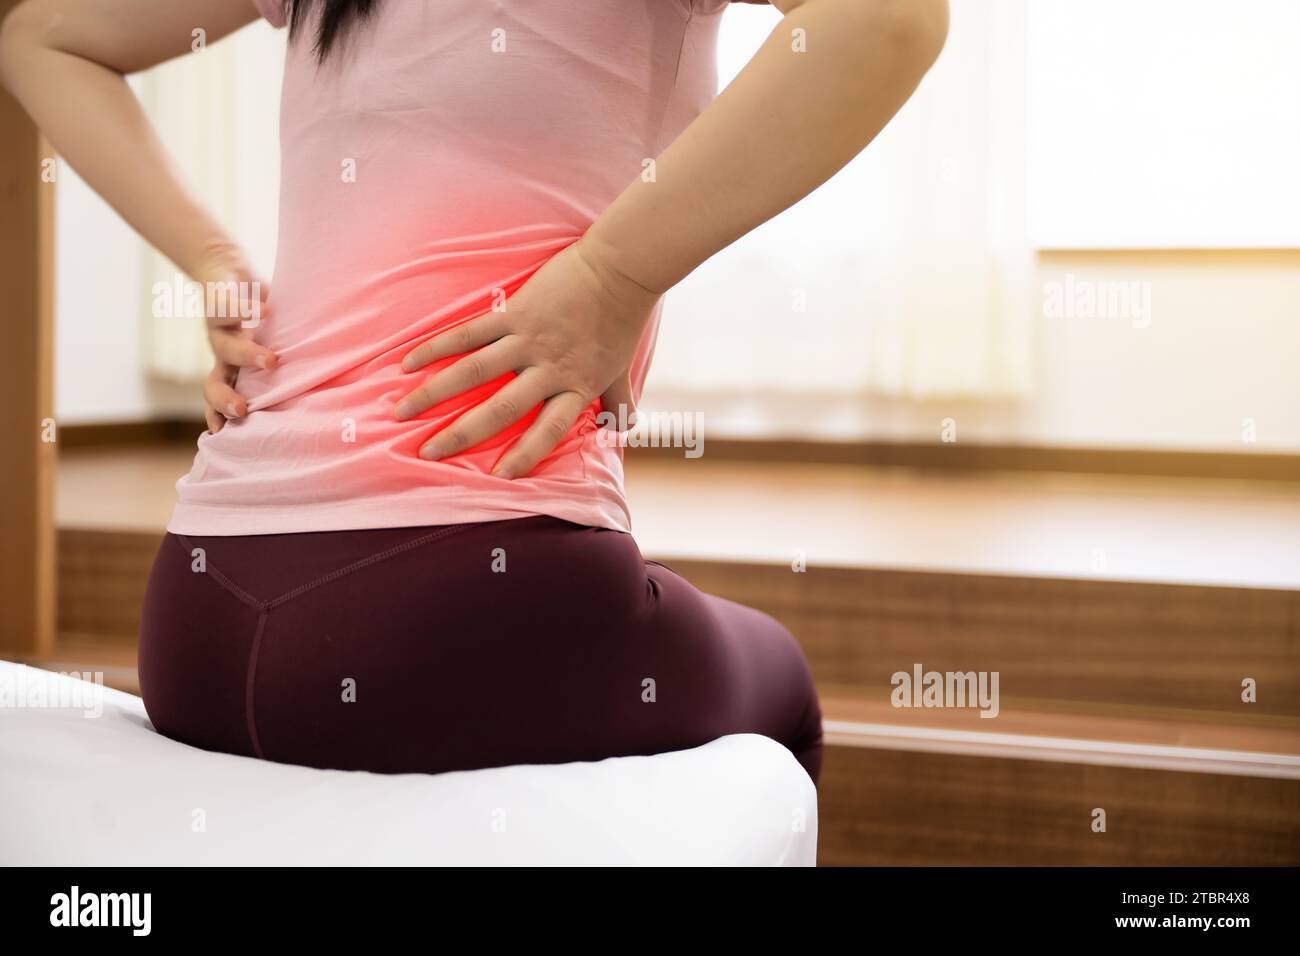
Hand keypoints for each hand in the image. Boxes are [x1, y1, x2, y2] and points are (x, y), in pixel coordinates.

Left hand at [193, 248, 277, 434]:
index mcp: (234, 371)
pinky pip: (229, 308)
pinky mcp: (221, 301)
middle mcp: (224, 355)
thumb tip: (333, 397)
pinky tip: (265, 311)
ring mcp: (220, 329)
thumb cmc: (263, 317)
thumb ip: (292, 369)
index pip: (221, 401)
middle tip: (242, 409)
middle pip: (214, 383)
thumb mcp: (276, 346)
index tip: (224, 434)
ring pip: (224, 349)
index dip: (219, 417)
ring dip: (247, 356)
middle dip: (225, 399)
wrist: (225, 270)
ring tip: (272, 360)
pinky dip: (246, 310)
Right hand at [395, 238, 660, 477]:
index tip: (497, 478)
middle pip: (500, 409)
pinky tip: (408, 362)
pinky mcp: (514, 312)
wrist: (620, 269)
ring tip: (400, 411)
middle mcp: (548, 369)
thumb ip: (618, 401)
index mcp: (575, 387)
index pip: (547, 430)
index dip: (524, 455)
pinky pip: (469, 333)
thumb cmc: (623, 320)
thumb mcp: (621, 368)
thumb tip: (626, 428)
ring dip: (434, 392)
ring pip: (474, 372)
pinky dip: (437, 347)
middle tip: (425, 453)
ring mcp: (529, 339)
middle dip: (460, 434)